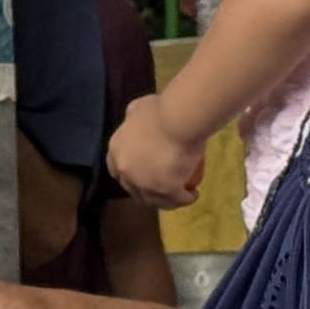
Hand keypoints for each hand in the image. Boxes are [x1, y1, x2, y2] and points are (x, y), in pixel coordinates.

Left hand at [107, 90, 205, 209]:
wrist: (179, 120)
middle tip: (163, 186)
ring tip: (180, 195)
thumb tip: (133, 118)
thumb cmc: (160, 110)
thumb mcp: (139, 107)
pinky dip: (186, 199)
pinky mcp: (166, 191)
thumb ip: (133, 117)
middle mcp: (126, 172)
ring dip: (167, 200)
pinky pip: (177, 200)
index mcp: (116, 151)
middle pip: (134, 190)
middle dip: (147, 191)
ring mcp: (145, 184)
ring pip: (155, 201)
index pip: (117, 171)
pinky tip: (193, 195)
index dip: (130, 174)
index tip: (143, 173)